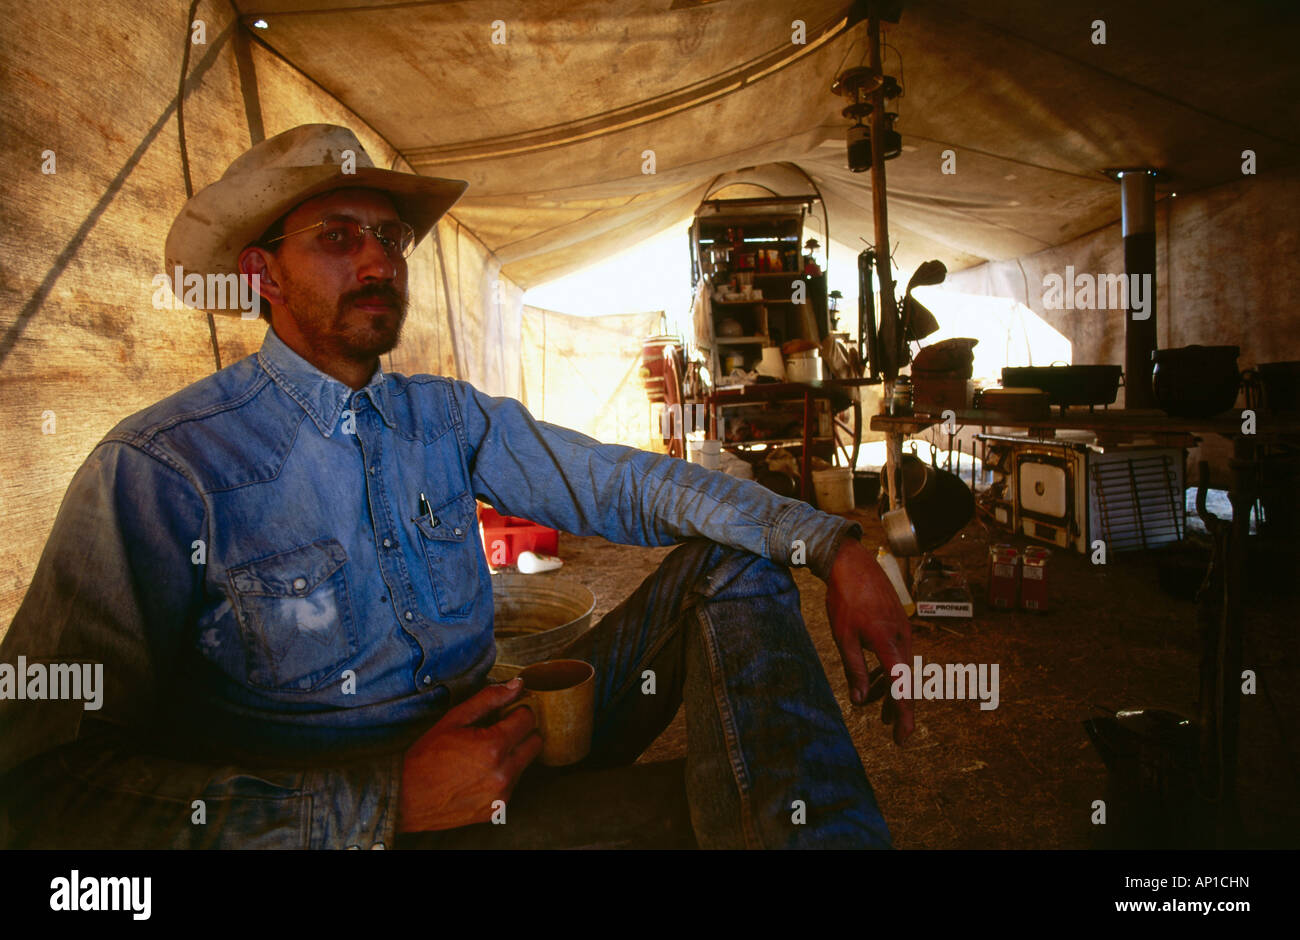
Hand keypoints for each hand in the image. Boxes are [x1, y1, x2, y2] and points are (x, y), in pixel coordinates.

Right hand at [397, 677, 542, 832]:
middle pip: (535, 742)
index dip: (516, 712)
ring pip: (526, 764)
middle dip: (521, 732)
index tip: (503, 714)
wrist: (405, 798)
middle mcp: (503, 774)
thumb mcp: (454, 719)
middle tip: (497, 731)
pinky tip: (479, 774)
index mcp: (494, 747)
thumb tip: (518, 684)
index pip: (528, 719)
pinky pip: (513, 785)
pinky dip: (503, 776)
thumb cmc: (426, 756)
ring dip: (513, 755)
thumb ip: (489, 699)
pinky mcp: (498, 810)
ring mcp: (502, 795)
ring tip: (484, 755)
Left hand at [825, 537, 914, 743]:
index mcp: (889, 642)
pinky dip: (888, 669)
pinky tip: (876, 678)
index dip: (904, 715)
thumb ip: (854, 669)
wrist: (851, 563)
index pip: (902, 687)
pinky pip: (897, 653)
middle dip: (896, 706)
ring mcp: (903, 629)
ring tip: (877, 708)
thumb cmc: (845, 599)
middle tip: (891, 731)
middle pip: (905, 681)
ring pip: (901, 667)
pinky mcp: (898, 623)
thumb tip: (860, 699)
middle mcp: (902, 637)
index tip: (903, 737)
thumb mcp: (843, 637)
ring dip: (890, 688)